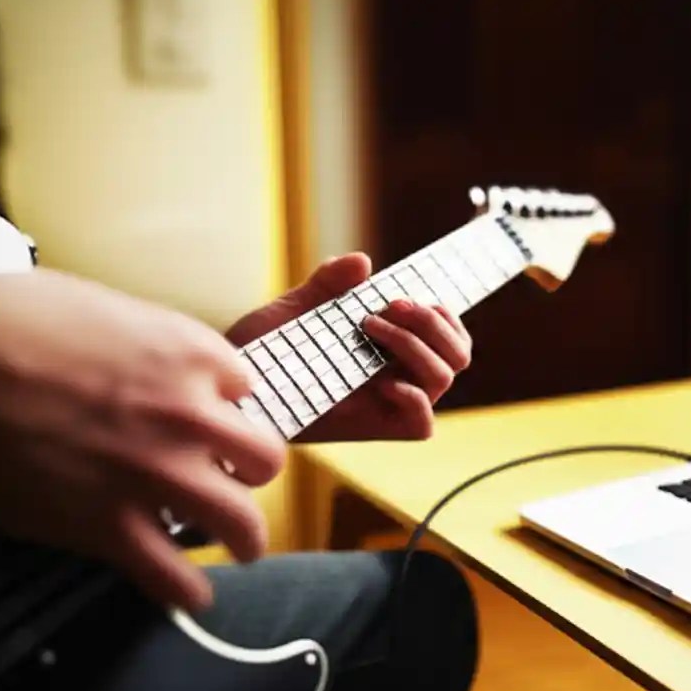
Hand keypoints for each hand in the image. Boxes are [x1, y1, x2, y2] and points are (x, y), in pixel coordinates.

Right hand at [0, 270, 285, 611]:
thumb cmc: (6, 321)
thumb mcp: (103, 308)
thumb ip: (145, 342)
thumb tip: (147, 361)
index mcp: (190, 354)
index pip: (246, 388)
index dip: (229, 404)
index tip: (215, 416)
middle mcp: (191, 416)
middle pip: (264, 459)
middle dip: (254, 473)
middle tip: (239, 483)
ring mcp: (158, 476)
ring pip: (240, 522)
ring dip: (246, 539)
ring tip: (243, 548)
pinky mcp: (113, 527)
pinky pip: (173, 574)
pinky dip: (188, 590)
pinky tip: (192, 594)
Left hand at [224, 252, 471, 441]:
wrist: (232, 389)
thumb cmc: (264, 352)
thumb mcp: (296, 307)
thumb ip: (329, 284)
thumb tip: (362, 262)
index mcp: (391, 349)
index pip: (449, 337)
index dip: (445, 316)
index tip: (404, 295)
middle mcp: (398, 376)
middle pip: (458, 356)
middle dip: (433, 323)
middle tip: (391, 305)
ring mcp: (389, 404)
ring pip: (443, 378)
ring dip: (415, 344)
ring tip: (370, 327)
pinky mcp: (375, 429)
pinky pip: (422, 424)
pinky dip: (413, 397)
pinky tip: (380, 382)